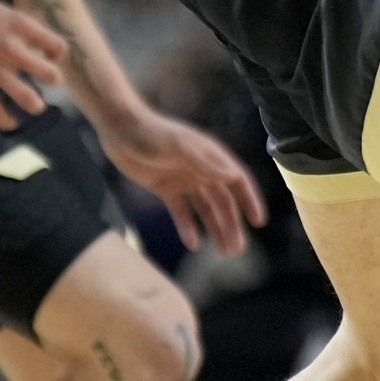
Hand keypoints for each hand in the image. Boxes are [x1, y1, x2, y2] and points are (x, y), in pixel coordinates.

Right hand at [0, 0, 66, 131]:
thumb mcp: (3, 10)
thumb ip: (20, 28)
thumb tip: (33, 40)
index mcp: (22, 27)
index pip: (57, 46)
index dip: (57, 54)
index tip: (51, 57)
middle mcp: (14, 49)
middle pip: (50, 75)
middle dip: (52, 80)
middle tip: (47, 81)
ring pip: (28, 98)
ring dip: (36, 105)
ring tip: (36, 106)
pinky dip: (6, 121)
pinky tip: (10, 123)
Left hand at [102, 111, 267, 254]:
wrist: (121, 130)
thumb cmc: (152, 133)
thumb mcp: (179, 146)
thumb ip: (205, 161)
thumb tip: (233, 176)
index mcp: (211, 157)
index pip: (238, 181)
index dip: (249, 200)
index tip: (258, 221)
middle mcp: (202, 169)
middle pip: (223, 201)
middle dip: (232, 225)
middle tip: (237, 250)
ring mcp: (184, 179)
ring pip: (205, 209)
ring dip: (215, 229)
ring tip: (224, 251)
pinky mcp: (165, 187)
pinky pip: (181, 211)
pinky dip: (187, 226)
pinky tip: (193, 243)